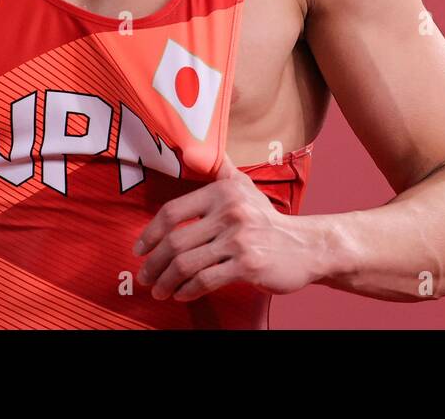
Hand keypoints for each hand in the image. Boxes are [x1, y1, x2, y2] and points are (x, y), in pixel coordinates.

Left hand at [132, 152, 321, 301]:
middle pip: (175, 241)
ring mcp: (239, 239)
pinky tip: (182, 294)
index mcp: (222, 191)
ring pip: (187, 264)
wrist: (305, 246)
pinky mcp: (247, 265)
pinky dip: (188, 290)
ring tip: (159, 290)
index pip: (173, 212)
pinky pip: (206, 280)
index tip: (140, 248)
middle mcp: (230, 212)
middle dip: (154, 264)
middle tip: (145, 277)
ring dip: (166, 281)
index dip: (150, 232)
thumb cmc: (267, 219)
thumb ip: (221, 169)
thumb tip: (196, 149)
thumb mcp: (245, 187)